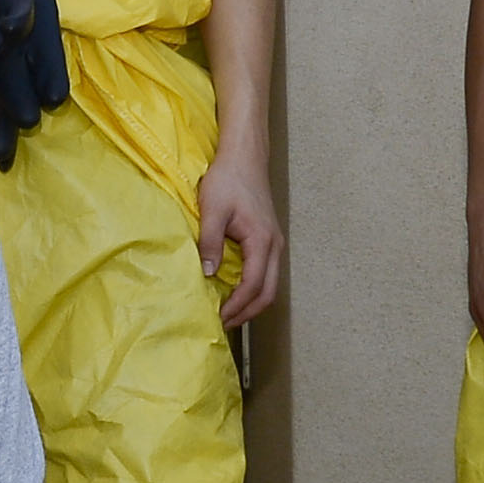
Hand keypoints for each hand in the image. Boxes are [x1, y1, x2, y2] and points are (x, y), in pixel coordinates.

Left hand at [195, 143, 283, 324]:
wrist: (244, 157)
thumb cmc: (228, 179)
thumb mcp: (212, 209)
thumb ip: (210, 242)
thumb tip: (208, 274)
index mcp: (262, 241)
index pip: (253, 286)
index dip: (236, 306)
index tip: (217, 317)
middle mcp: (274, 246)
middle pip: (268, 293)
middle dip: (247, 313)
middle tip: (224, 324)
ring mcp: (275, 243)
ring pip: (270, 285)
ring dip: (251, 304)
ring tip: (229, 314)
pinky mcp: (269, 239)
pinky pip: (267, 274)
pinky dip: (254, 290)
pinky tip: (235, 292)